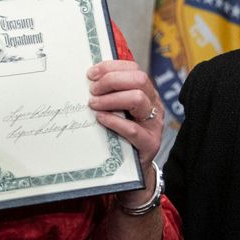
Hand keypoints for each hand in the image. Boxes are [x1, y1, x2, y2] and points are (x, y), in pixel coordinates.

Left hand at [87, 59, 163, 198]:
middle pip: (139, 79)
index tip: (91, 74)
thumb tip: (86, 81)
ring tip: (94, 105)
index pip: (133, 69)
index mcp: (146, 93)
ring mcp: (154, 124)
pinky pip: (133, 129)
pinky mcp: (150, 144)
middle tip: (92, 91)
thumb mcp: (118, 112)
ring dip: (111, 99)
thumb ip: (109, 96)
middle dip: (111, 80)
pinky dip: (114, 121)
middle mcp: (153, 105)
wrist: (134, 172)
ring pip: (138, 99)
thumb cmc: (122, 137)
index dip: (111, 67)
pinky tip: (101, 119)